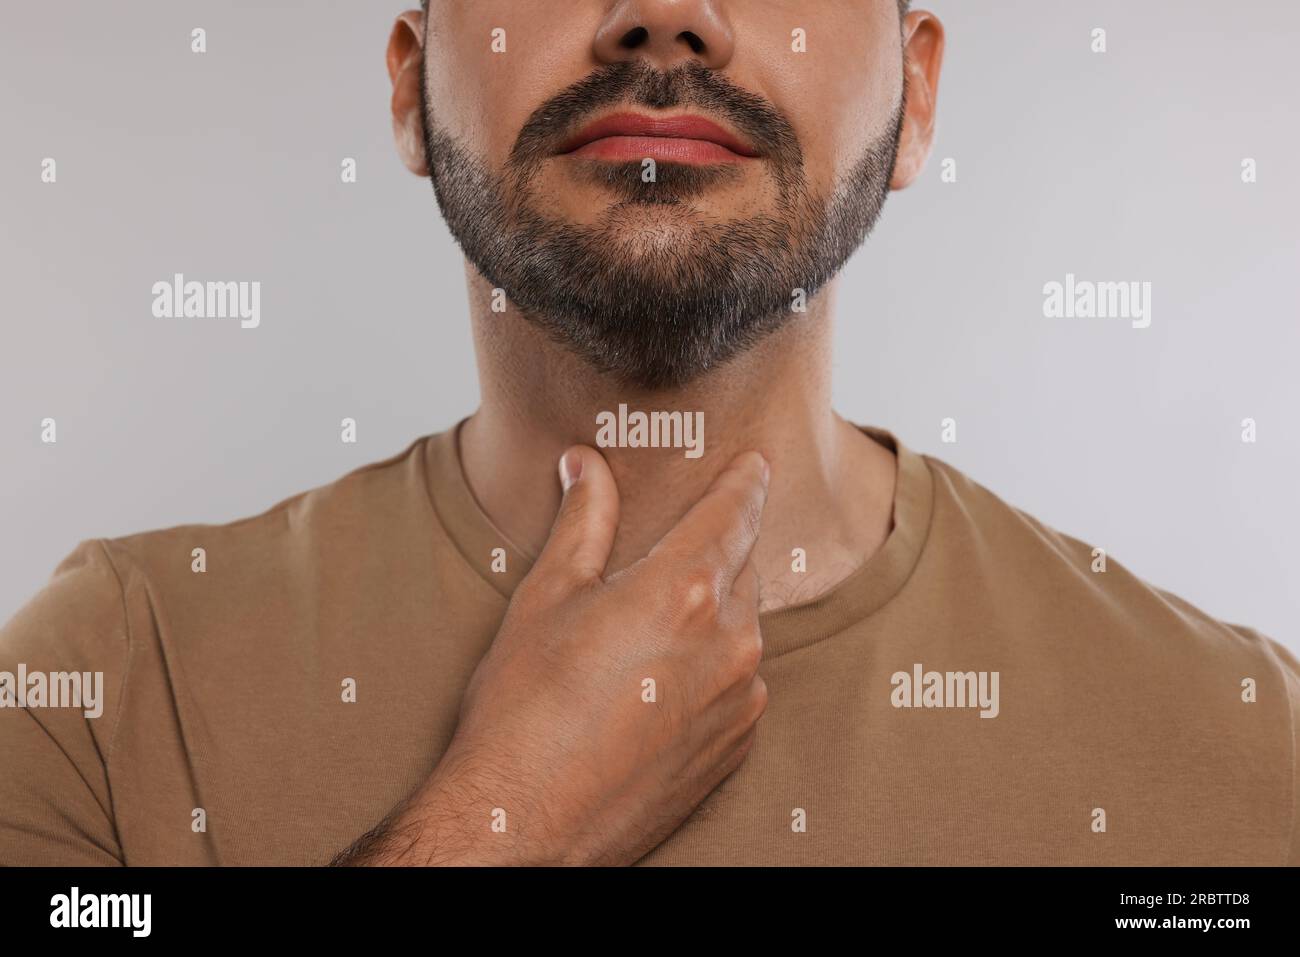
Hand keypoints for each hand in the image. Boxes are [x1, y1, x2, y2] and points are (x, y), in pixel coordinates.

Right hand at [339, 446, 769, 865]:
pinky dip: (714, 669)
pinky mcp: (736, 748)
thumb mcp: (546, 596)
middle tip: (672, 554)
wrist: (525, 823)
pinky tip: (658, 684)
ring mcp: (740, 700)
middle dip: (715, 553)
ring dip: (711, 616)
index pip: (734, 512)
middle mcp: (729, 643)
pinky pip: (740, 685)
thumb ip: (582, 521)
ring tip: (648, 634)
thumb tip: (585, 464)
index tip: (754, 464)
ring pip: (742, 630)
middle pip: (741, 569)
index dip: (744, 482)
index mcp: (683, 592)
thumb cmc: (523, 710)